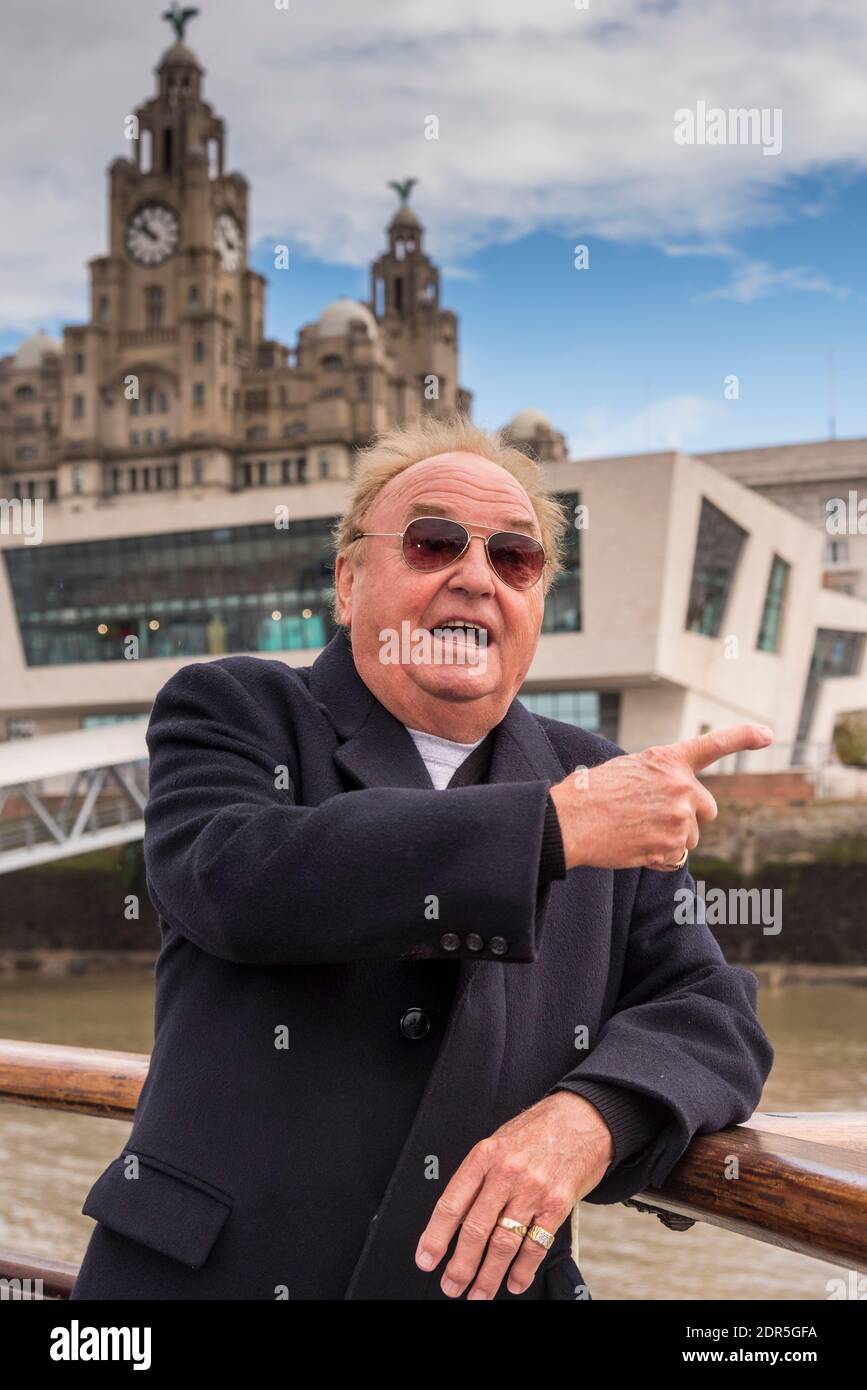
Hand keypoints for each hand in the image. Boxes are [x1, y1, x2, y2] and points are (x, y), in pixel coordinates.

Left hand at [414, 1091, 611, 1298]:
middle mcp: (506, 1173)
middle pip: (476, 1229)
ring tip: (478, 1295)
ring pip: (504, 1243)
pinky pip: (536, 1244)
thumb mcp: (498, 1141)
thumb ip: (479, 1176)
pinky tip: (514, 1282)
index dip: (436, 1235)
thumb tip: (457, 1220)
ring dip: (488, 1276)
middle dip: (461, 1265)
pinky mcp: (557, 1204)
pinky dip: (523, 1269)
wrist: (581, 1118)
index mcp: (484, 1155)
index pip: (452, 1202)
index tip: (426, 1258)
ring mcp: (533, 1190)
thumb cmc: (536, 1131)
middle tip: (451, 1286)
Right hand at [549, 722, 772, 871]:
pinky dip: (658, 857)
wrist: (569, 820)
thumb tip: (676, 800)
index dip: (743, 737)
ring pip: (690, 838)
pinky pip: (675, 857)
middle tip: (655, 818)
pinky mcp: (671, 845)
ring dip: (670, 839)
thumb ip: (659, 777)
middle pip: (707, 809)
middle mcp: (680, 786)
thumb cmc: (589, 793)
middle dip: (689, 818)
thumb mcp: (628, 769)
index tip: (768, 733)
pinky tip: (634, 845)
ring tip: (635, 830)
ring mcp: (678, 817)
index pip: (713, 745)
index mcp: (667, 760)